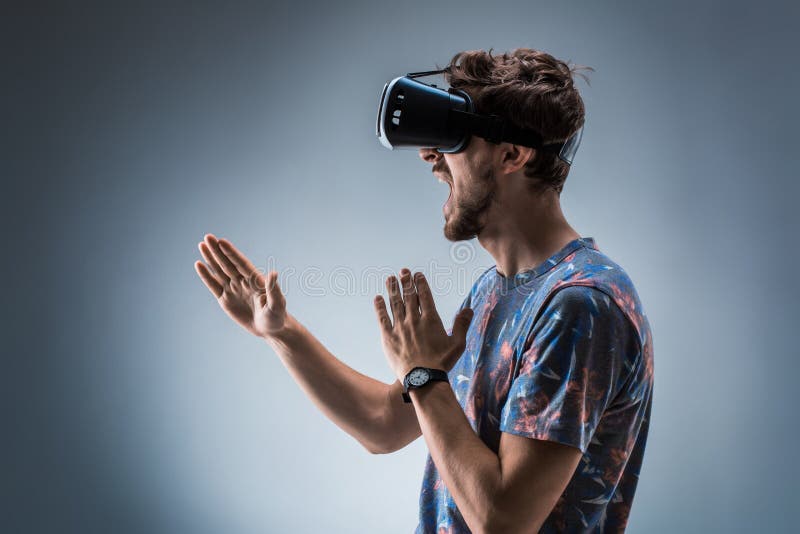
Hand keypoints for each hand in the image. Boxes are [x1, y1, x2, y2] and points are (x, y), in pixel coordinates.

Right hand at [194, 233, 286, 338]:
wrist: (269, 329)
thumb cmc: (277, 316)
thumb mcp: (277, 304)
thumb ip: (273, 289)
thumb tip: (273, 273)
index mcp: (255, 280)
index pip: (241, 264)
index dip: (231, 253)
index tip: (222, 242)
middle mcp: (242, 281)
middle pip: (228, 263)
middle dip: (217, 251)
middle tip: (207, 237)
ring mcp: (233, 289)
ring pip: (219, 271)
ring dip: (210, 258)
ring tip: (201, 245)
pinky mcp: (225, 299)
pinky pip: (214, 285)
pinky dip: (206, 276)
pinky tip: (199, 265)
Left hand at [374, 268, 473, 382]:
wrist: (422, 379)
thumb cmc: (442, 363)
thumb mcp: (457, 344)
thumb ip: (461, 325)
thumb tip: (469, 309)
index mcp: (430, 320)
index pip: (424, 296)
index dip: (420, 284)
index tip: (417, 275)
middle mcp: (414, 320)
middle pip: (409, 296)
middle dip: (406, 282)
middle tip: (403, 271)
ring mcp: (400, 328)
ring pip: (395, 304)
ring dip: (393, 290)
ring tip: (390, 279)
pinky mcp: (388, 337)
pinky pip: (383, 318)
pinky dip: (380, 307)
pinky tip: (377, 298)